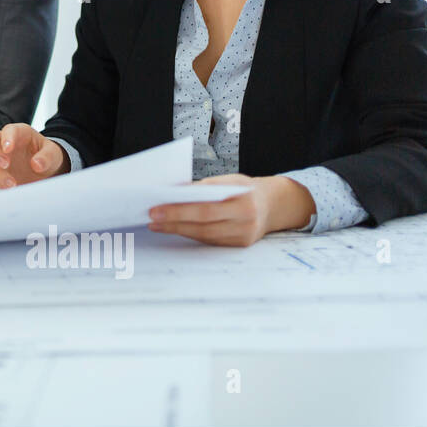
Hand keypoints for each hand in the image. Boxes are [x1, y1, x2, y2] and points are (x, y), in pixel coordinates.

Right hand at [0, 124, 68, 188]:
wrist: (46, 171)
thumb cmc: (47, 156)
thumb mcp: (54, 153)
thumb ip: (47, 156)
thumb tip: (37, 164)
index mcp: (20, 132)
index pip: (8, 130)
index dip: (7, 138)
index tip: (8, 149)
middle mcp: (5, 141)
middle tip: (4, 164)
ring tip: (12, 183)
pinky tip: (9, 187)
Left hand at [148, 174, 315, 245]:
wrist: (274, 205)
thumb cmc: (245, 189)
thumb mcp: (227, 181)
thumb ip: (203, 188)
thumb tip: (171, 193)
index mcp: (242, 199)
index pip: (205, 207)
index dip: (178, 210)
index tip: (156, 208)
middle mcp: (246, 219)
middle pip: (203, 223)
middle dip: (173, 220)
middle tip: (151, 217)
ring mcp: (244, 235)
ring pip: (205, 235)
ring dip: (177, 230)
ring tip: (157, 224)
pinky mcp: (240, 245)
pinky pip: (210, 241)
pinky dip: (191, 234)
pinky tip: (175, 229)